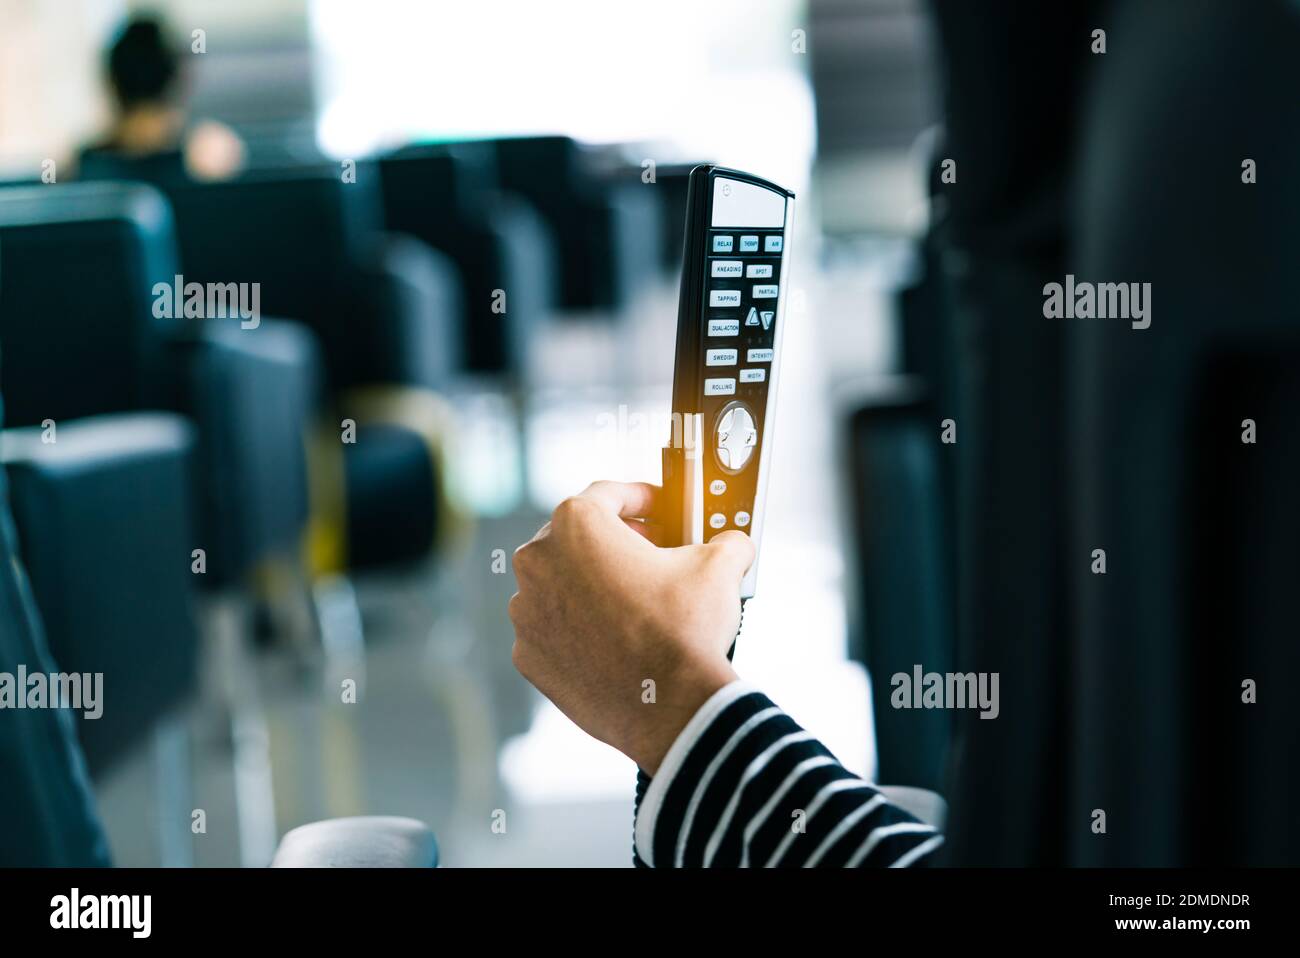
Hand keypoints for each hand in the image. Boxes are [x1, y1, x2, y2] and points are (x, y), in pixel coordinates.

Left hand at [509, 481, 754, 773]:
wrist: (670, 709)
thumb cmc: (685, 630)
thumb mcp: (718, 567)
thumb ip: (725, 541)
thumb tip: (735, 543)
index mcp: (577, 525)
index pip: (607, 494)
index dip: (641, 498)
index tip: (659, 508)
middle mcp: (539, 561)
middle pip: (577, 537)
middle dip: (615, 542)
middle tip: (650, 553)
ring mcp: (527, 611)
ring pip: (559, 584)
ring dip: (590, 585)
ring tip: (632, 602)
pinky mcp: (527, 656)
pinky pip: (552, 629)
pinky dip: (577, 629)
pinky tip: (612, 640)